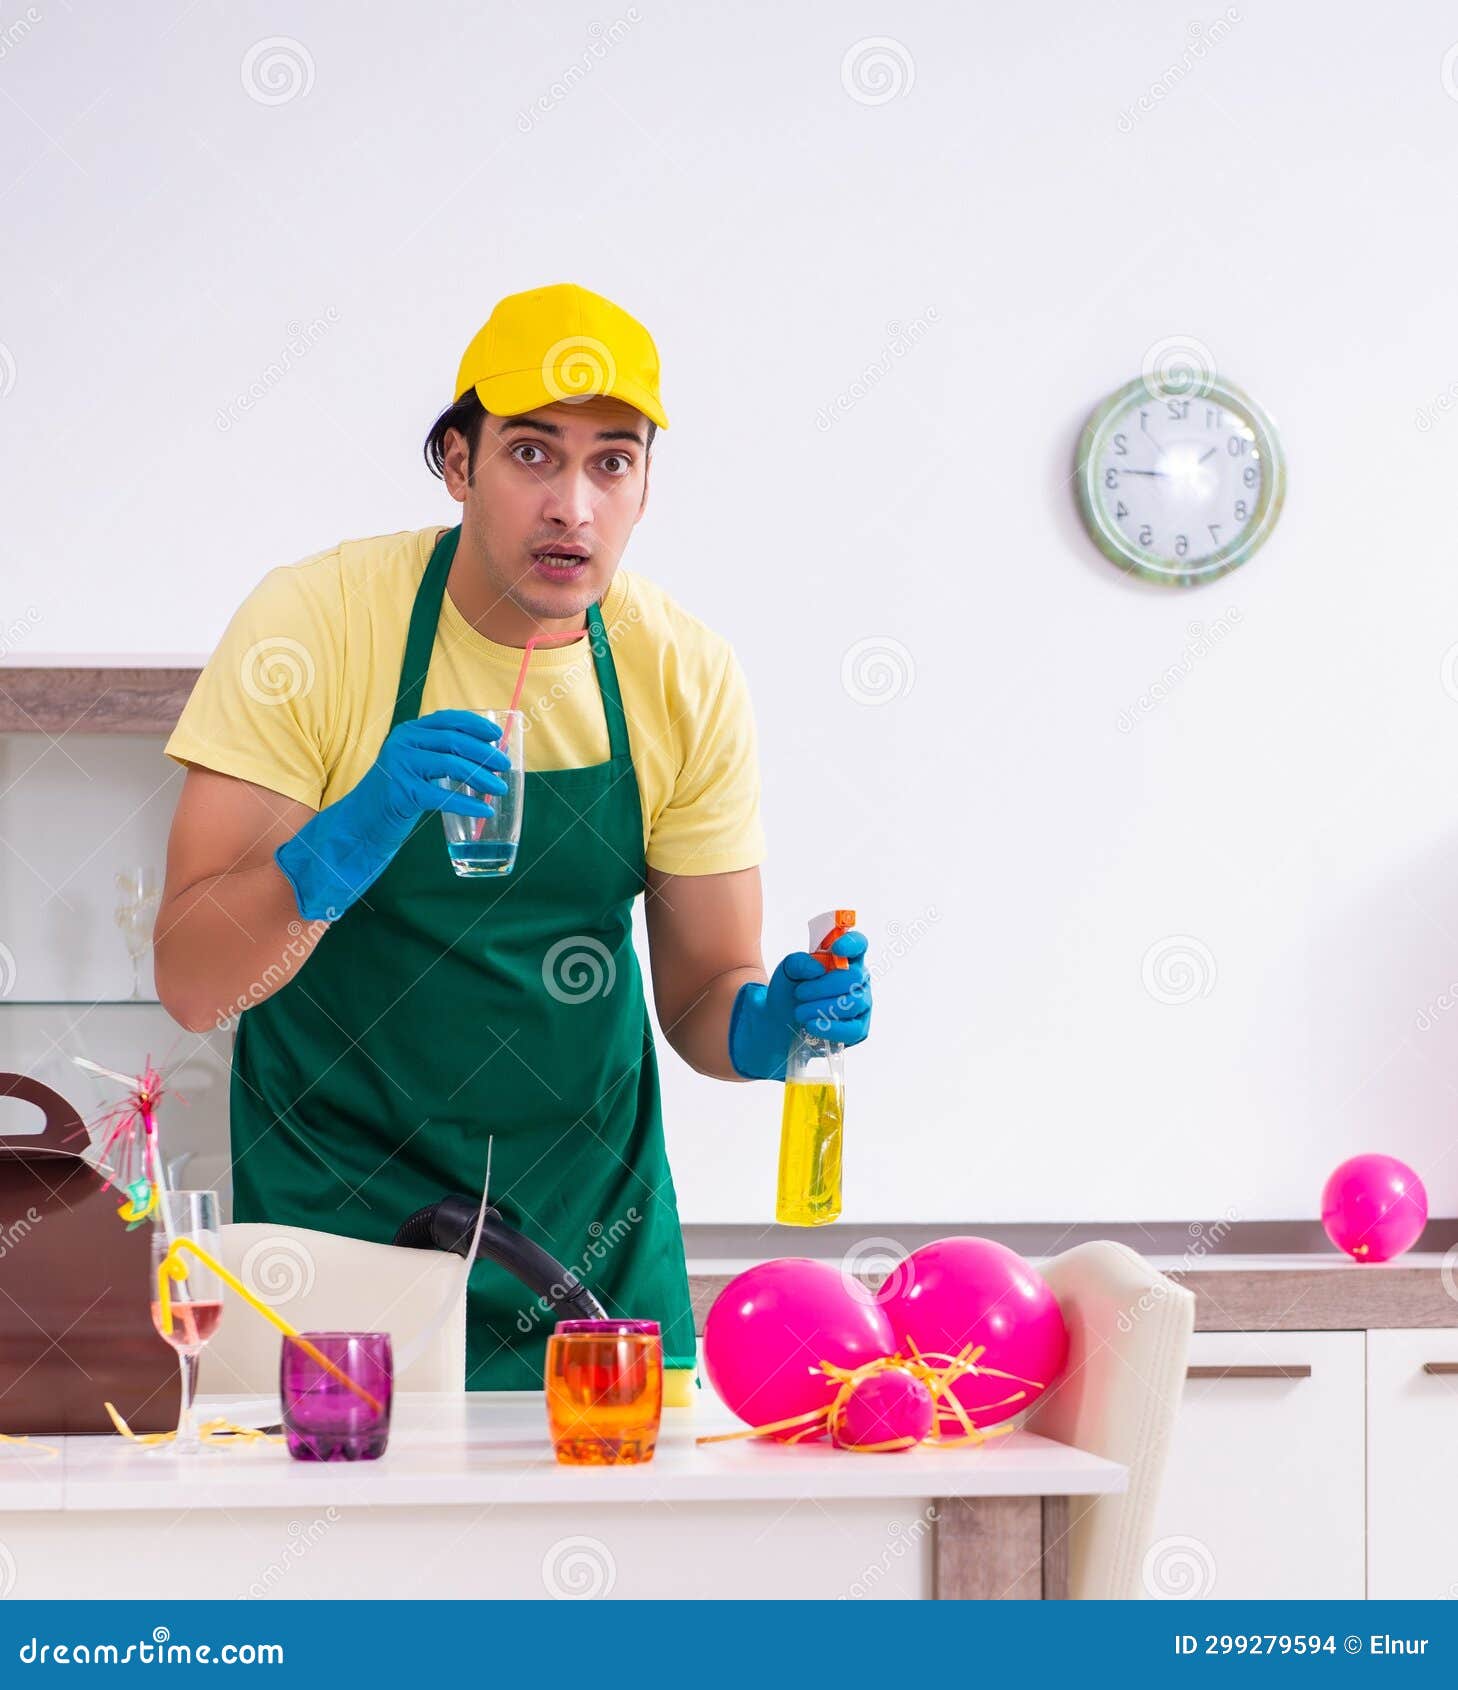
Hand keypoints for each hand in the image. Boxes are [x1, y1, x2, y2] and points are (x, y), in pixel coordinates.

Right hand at [275, 710, 510, 920]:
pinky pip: (443, 795)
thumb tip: (488, 756)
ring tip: (500, 789)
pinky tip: (484, 810)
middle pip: (454, 741)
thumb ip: (440, 756)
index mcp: (408, 732)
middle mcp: (402, 742)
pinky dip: (468, 803)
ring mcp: (400, 765)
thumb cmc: (395, 795)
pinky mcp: (401, 792)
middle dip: (486, 753)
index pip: (448, 719)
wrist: (360, 822)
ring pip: (452, 765)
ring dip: (482, 777)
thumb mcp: (415, 766)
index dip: (476, 725)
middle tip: (506, 767)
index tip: (498, 735)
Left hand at [728, 930, 872, 1079]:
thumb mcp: (787, 971)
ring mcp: (862, 1003)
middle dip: (823, 986)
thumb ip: (799, 962)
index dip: (852, 944)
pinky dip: (831, 1028)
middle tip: (799, 993)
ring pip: (853, 1003)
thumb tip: (817, 969)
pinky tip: (812, 1026)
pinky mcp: (859, 1027)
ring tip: (799, 1012)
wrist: (783, 1019)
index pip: (858, 944)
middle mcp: (858, 979)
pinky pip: (854, 1029)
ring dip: (822, 1008)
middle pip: (853, 977)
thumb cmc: (792, 989)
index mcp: (845, 958)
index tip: (836, 949)